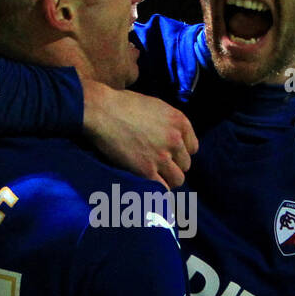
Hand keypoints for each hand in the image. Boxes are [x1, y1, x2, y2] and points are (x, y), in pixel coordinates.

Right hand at [82, 79, 197, 188]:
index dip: (180, 152)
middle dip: (173, 166)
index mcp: (179, 121)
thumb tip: (169, 138)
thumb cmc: (122, 104)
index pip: (193, 148)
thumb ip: (168, 123)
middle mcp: (175, 139)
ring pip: (178, 179)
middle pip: (185, 164)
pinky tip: (149, 187)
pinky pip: (162, 189)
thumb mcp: (155, 106)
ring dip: (167, 179)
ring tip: (153, 177)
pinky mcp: (147, 170)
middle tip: (157, 165)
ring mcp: (162, 156)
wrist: (102, 111)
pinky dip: (157, 191)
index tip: (169, 154)